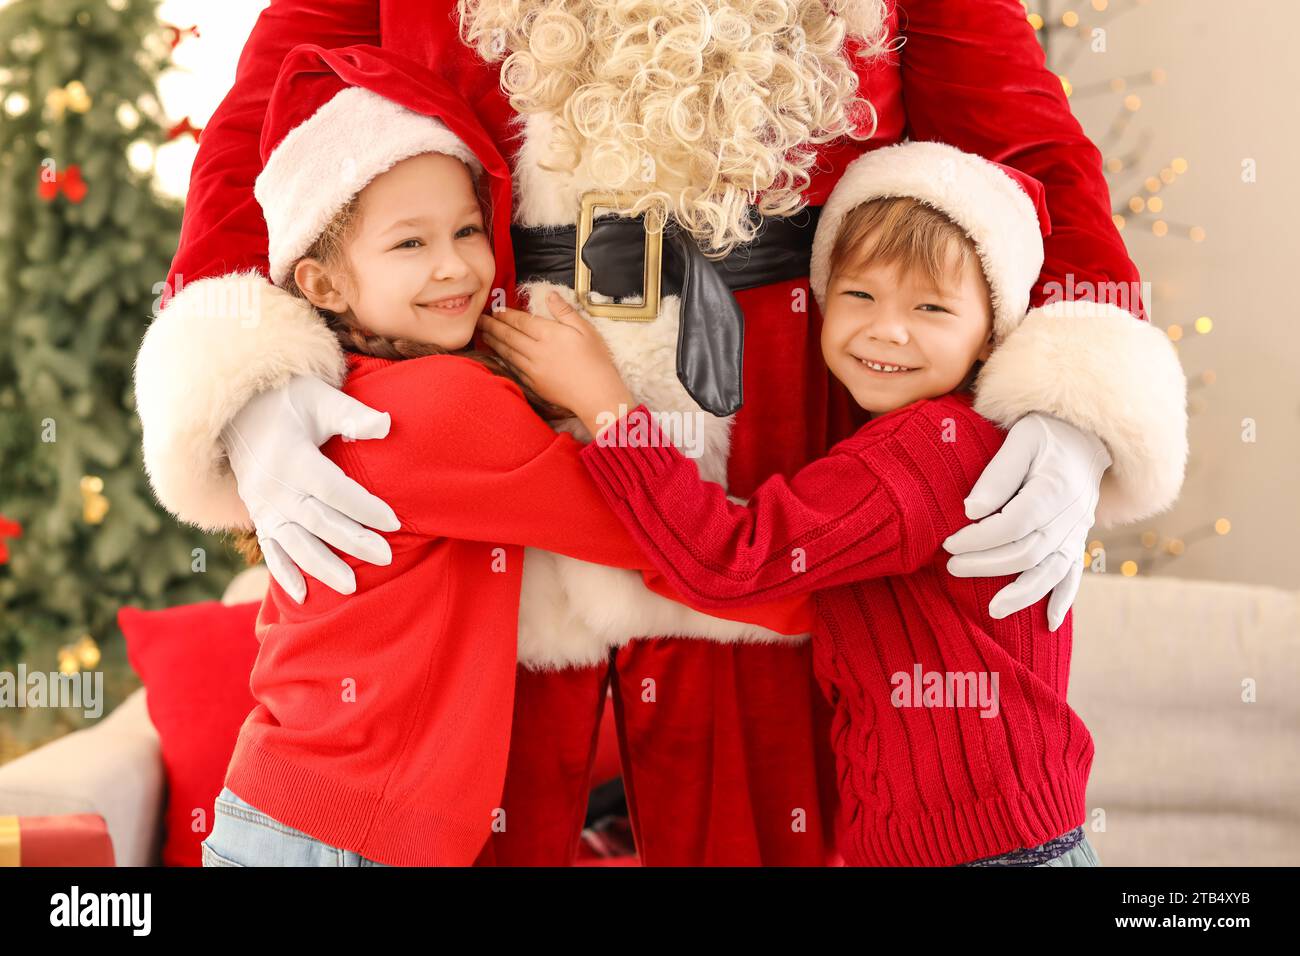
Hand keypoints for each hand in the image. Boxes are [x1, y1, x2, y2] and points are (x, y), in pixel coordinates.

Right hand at [221, 375, 400, 603]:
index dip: (364, 507)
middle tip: (386, 557)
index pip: (334, 490)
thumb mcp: (320, 397)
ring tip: (351, 587)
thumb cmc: (289, 399)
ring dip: (321, 566)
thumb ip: (352, 414)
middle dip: (352, 542)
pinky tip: (303, 596)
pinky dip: (284, 573)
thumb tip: (387, 424)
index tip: (394, 521)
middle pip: (318, 521)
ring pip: (294, 542)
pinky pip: (270, 548)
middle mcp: (273, 487)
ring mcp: (262, 505)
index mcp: (291, 458)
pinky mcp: (257, 515)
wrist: (237, 407)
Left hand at [478, 291, 633, 434]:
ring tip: (484, 334)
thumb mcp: (585, 329)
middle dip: (492, 326)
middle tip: (479, 319)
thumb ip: (565, 311)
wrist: (596, 395)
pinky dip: (503, 360)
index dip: (506, 314)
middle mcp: (536, 350)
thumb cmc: (596, 361)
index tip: (495, 309)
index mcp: (549, 334)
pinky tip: (498, 356)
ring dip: (494, 342)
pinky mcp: (533, 384)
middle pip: (509, 335)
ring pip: (507, 352)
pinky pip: (513, 368)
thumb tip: (550, 295)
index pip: (521, 321)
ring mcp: (533, 369)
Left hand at [942, 412, 1110, 630]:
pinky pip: (1075, 574)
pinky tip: (1049, 622)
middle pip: (1028, 551)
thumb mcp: (1021, 438)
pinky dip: (1064, 599)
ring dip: (1022, 593)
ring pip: (1051, 571)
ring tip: (993, 610)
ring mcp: (1078, 531)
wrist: (1086, 434)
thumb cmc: (1046, 433)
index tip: (949, 542)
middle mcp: (1071, 515)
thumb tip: (971, 510)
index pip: (1014, 524)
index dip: (979, 538)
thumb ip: (997, 474)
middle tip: (952, 567)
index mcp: (1054, 488)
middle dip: (987, 564)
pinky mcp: (1079, 539)